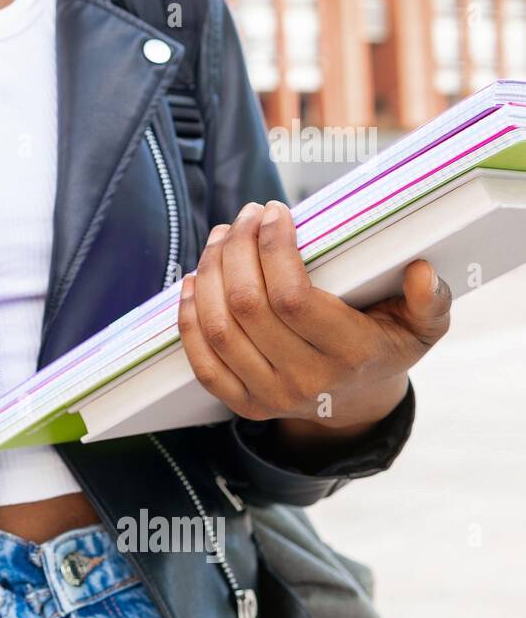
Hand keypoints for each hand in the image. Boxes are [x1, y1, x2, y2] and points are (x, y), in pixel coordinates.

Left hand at [178, 199, 450, 447]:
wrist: (358, 402)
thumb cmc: (386, 346)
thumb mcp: (422, 326)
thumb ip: (430, 301)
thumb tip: (421, 272)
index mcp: (350, 355)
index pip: (293, 297)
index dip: (274, 249)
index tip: (275, 212)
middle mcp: (306, 380)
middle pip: (247, 306)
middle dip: (237, 250)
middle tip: (244, 217)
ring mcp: (269, 397)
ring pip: (218, 329)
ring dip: (209, 274)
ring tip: (221, 238)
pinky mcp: (241, 405)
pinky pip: (202, 361)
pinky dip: (188, 318)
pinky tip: (192, 280)